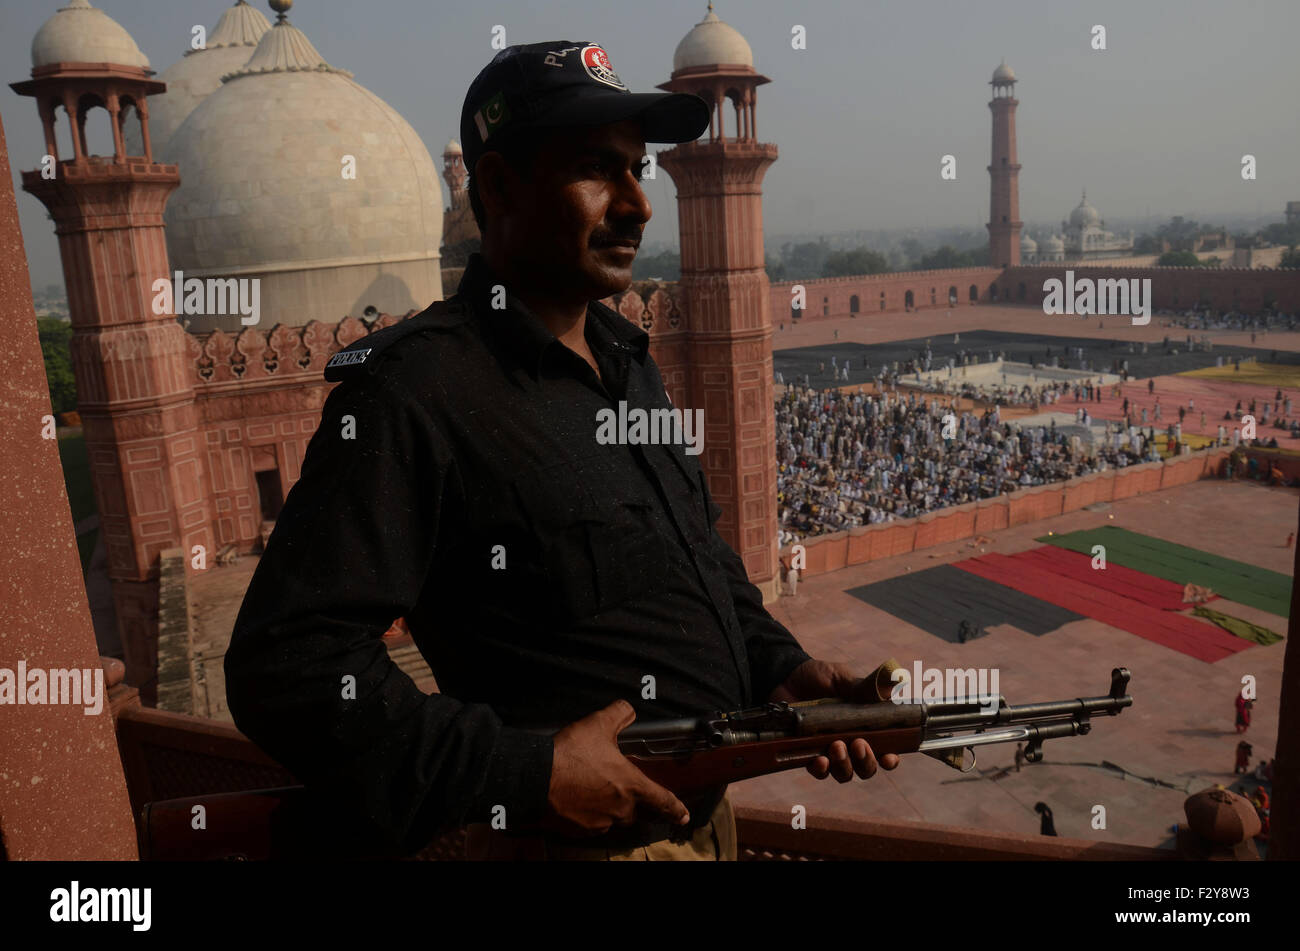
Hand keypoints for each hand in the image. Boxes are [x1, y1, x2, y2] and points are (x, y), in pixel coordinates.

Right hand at [544, 700, 690, 836]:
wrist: (537, 778)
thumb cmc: (570, 753)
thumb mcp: (598, 724)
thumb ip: (619, 714)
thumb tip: (628, 710)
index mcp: (631, 785)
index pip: (662, 799)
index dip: (675, 807)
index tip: (683, 814)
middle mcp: (620, 808)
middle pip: (636, 809)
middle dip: (631, 799)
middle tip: (619, 786)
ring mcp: (601, 822)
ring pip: (614, 817)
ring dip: (610, 806)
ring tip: (594, 788)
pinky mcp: (581, 829)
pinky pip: (593, 823)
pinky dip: (590, 812)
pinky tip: (579, 797)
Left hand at [770, 658, 901, 782]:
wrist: (786, 676)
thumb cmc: (819, 677)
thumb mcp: (842, 678)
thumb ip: (865, 687)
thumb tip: (891, 684)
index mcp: (866, 726)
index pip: (886, 750)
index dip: (890, 758)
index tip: (889, 756)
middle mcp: (850, 743)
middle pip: (867, 768)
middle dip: (867, 761)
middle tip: (859, 744)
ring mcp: (829, 751)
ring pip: (845, 774)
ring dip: (845, 765)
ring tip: (837, 746)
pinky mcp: (808, 754)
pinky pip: (818, 771)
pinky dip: (821, 770)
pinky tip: (820, 759)